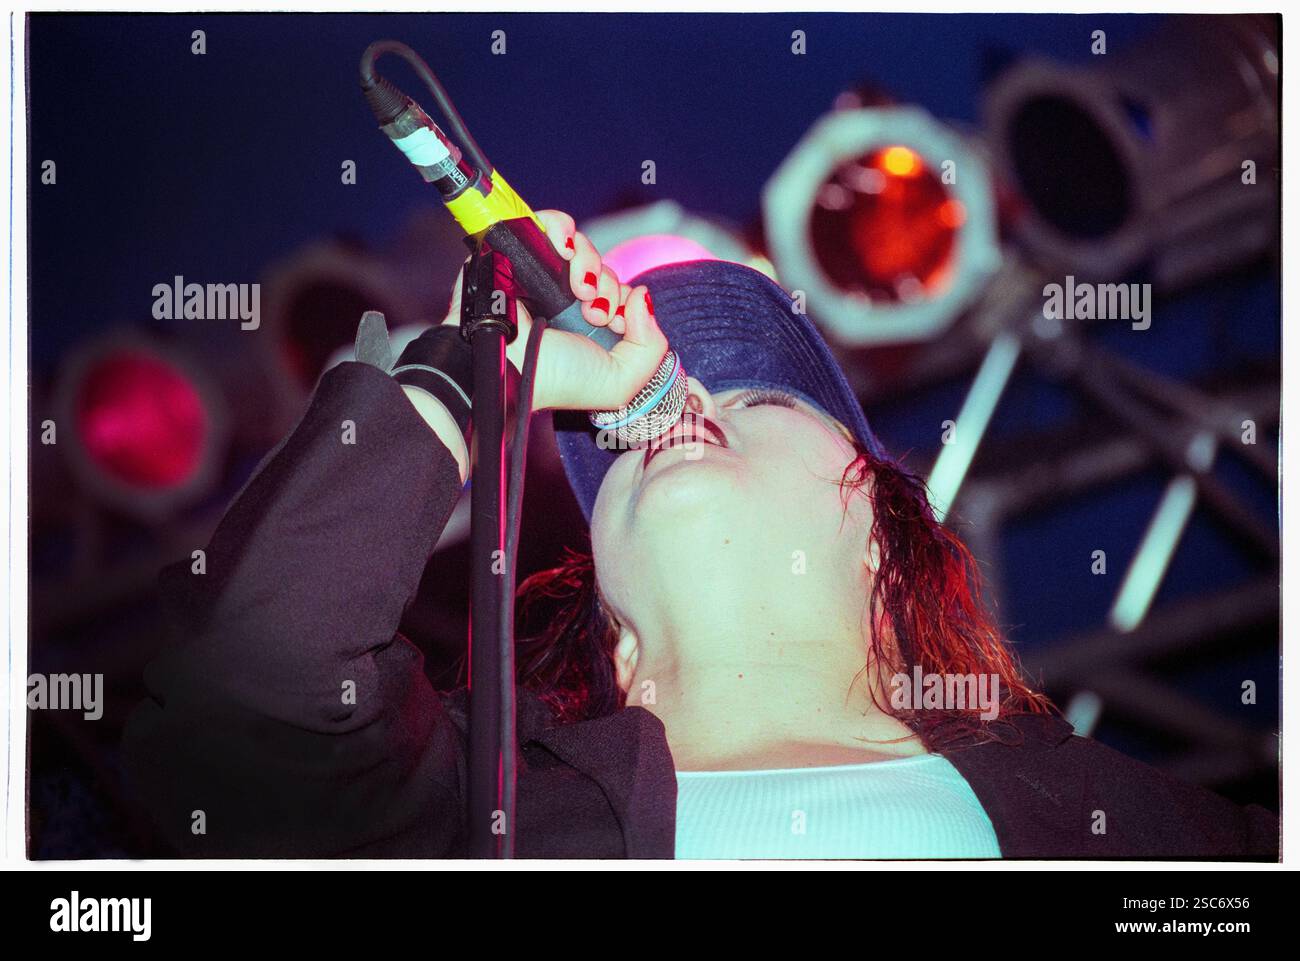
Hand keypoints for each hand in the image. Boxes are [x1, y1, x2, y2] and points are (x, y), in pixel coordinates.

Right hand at [441, 210, 666, 412]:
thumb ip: (651, 346)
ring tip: (580, 291)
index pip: (618, 294)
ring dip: (589, 264)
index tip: (616, 322)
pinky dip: (563, 229)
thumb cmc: (557, 379)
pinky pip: (549, 223)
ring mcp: (540, 275)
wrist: (511, 367)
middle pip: (602, 269)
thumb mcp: (621, 381)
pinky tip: (565, 251)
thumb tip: (643, 297)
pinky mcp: (516, 253)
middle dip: (608, 288)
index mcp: (585, 326)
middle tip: (595, 313)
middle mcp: (562, 300)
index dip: (624, 301)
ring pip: (580, 247)